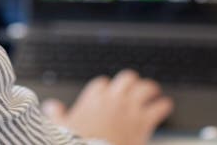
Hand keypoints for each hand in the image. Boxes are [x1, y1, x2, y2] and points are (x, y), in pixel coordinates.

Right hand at [42, 71, 172, 144]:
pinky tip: (166, 105)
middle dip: (131, 82)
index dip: (105, 88)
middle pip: (126, 78)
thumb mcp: (61, 127)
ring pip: (145, 87)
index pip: (102, 83)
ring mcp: (130, 108)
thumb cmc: (77, 142)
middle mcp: (114, 98)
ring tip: (153, 90)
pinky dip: (163, 105)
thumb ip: (57, 114)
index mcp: (94, 97)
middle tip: (134, 86)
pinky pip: (159, 106)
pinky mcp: (144, 121)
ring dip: (150, 88)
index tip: (107, 93)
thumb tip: (50, 107)